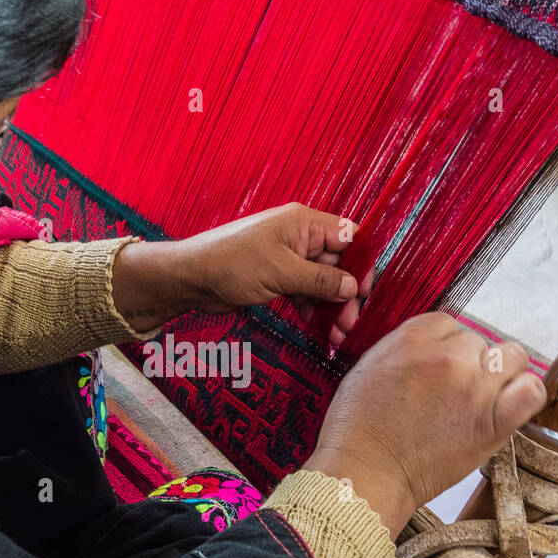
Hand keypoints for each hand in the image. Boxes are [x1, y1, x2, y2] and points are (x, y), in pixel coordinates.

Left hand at [112, 203, 371, 345]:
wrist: (193, 277)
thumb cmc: (232, 263)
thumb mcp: (283, 272)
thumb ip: (320, 280)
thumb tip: (353, 287)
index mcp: (305, 224)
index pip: (349, 238)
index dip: (362, 264)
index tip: (364, 293)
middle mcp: (300, 238)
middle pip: (339, 264)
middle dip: (346, 295)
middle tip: (347, 324)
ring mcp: (289, 258)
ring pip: (323, 282)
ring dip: (331, 307)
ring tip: (335, 333)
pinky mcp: (278, 276)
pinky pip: (306, 291)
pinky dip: (312, 308)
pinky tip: (315, 326)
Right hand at [304, 313, 547, 538]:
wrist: (365, 473)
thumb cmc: (357, 428)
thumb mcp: (369, 368)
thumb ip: (405, 348)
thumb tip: (433, 347)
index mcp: (413, 338)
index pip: (448, 323)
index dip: (443, 345)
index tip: (436, 367)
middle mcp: (450, 357)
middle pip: (478, 341)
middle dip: (467, 362)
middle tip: (451, 390)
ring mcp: (475, 389)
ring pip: (511, 357)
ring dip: (499, 372)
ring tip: (482, 394)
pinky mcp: (494, 422)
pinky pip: (531, 391)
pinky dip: (525, 392)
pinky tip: (509, 402)